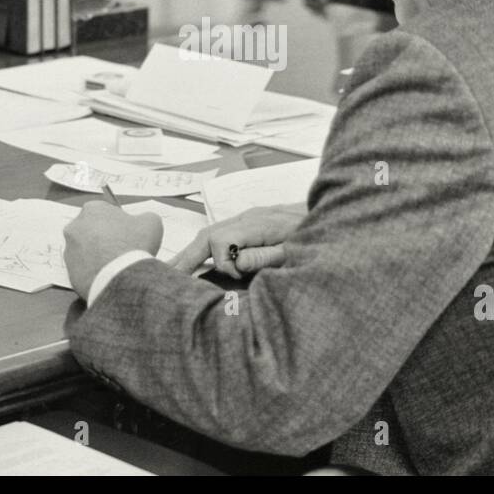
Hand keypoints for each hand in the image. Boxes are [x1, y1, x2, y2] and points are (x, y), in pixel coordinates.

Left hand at [63, 202, 162, 299]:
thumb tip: (143, 221)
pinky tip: (108, 275)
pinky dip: (94, 271)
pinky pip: (83, 269)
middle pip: (91, 230)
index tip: (127, 232)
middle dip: (104, 237)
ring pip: (85, 250)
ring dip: (97, 255)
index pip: (104, 212)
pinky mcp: (69, 271)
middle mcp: (75, 227)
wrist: (122, 277)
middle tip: (121, 248)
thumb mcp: (151, 222)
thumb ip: (145, 217)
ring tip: (115, 264)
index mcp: (92, 209)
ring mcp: (69, 250)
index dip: (118, 222)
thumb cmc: (134, 245)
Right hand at [170, 204, 305, 278]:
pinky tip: (195, 264)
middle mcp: (246, 218)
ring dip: (190, 254)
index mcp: (256, 224)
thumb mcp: (293, 252)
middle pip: (206, 235)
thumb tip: (233, 263)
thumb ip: (264, 257)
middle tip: (162, 277)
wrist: (331, 216)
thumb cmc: (315, 238)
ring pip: (209, 235)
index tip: (235, 277)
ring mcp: (246, 220)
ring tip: (171, 273)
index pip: (219, 240)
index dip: (221, 263)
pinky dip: (203, 250)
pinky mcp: (250, 225)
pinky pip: (219, 236)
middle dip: (184, 257)